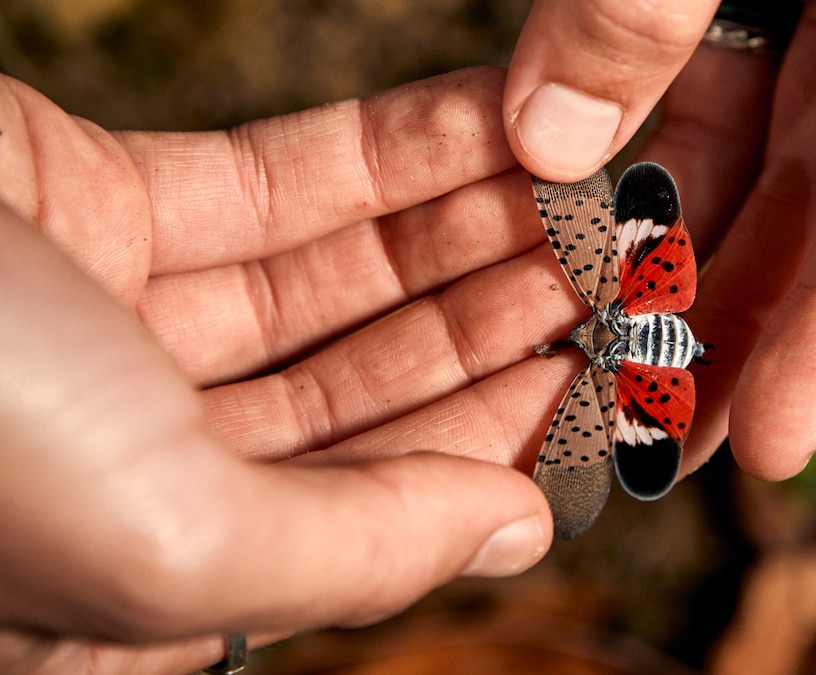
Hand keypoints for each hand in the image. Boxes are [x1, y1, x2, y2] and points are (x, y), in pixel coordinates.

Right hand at [0, 67, 562, 672]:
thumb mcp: (161, 539)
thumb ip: (350, 552)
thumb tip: (513, 531)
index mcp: (148, 578)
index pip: (377, 513)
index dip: (502, 443)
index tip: (611, 378)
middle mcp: (139, 454)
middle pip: (374, 393)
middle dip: (504, 330)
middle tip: (624, 277)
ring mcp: (120, 322)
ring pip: (341, 281)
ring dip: (470, 235)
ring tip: (591, 199)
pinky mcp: (97, 201)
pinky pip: (283, 179)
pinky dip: (394, 156)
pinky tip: (498, 133)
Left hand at [505, 0, 815, 477]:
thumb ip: (644, 1)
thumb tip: (548, 141)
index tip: (772, 443)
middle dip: (749, 334)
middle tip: (667, 447)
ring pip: (764, 173)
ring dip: (686, 269)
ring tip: (613, 373)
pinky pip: (711, 105)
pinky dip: (653, 175)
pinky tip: (590, 241)